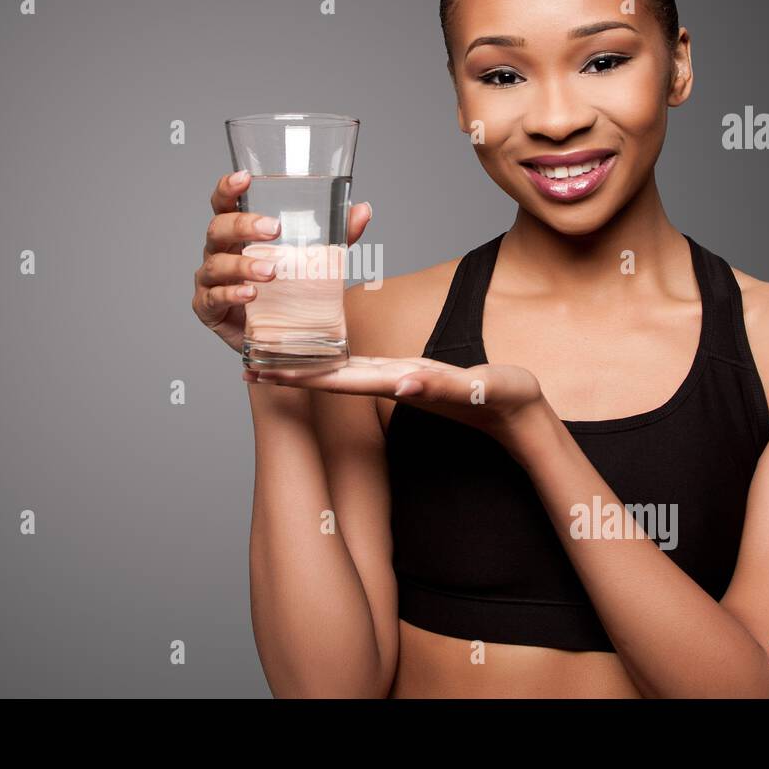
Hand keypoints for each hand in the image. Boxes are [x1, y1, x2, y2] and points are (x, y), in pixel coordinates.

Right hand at [193, 169, 373, 352]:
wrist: (280, 337)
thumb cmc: (289, 290)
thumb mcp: (317, 260)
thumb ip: (338, 236)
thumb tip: (363, 209)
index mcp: (238, 233)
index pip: (224, 203)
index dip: (228, 188)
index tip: (244, 178)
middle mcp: (220, 251)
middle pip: (217, 228)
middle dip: (243, 225)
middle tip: (274, 228)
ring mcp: (210, 280)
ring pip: (216, 264)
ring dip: (243, 264)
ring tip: (271, 271)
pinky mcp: (209, 308)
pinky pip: (213, 298)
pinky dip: (232, 294)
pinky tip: (250, 294)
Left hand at [242, 356, 550, 450]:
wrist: (522, 418)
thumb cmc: (505, 401)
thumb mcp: (477, 389)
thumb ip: (444, 385)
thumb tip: (405, 383)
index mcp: (402, 383)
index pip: (340, 378)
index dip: (301, 373)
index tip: (264, 368)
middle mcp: (395, 383)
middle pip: (332, 375)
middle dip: (291, 369)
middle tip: (246, 361)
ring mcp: (402, 381)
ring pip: (344, 370)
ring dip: (308, 364)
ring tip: (271, 353)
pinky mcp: (412, 377)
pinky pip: (364, 366)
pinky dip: (336, 358)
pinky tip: (320, 350)